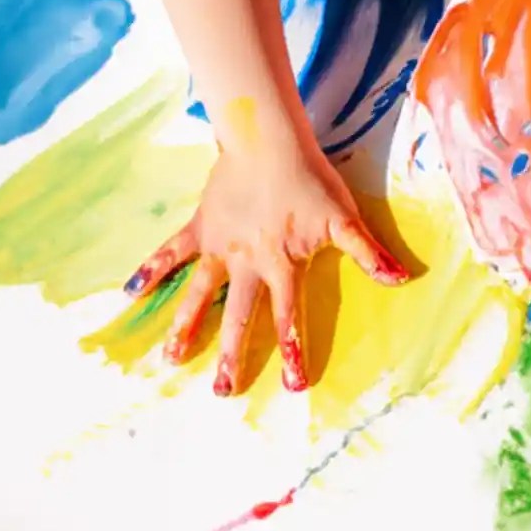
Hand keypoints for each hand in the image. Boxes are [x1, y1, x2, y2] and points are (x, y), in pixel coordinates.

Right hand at [123, 136, 408, 395]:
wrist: (268, 139)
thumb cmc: (310, 179)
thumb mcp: (343, 218)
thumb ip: (367, 252)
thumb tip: (400, 278)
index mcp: (281, 265)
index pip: (287, 316)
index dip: (293, 349)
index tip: (293, 384)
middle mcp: (247, 262)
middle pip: (237, 317)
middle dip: (230, 355)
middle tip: (222, 391)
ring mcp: (219, 245)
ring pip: (198, 293)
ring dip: (184, 326)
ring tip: (170, 359)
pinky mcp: (201, 225)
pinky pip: (171, 251)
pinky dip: (151, 268)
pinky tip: (130, 290)